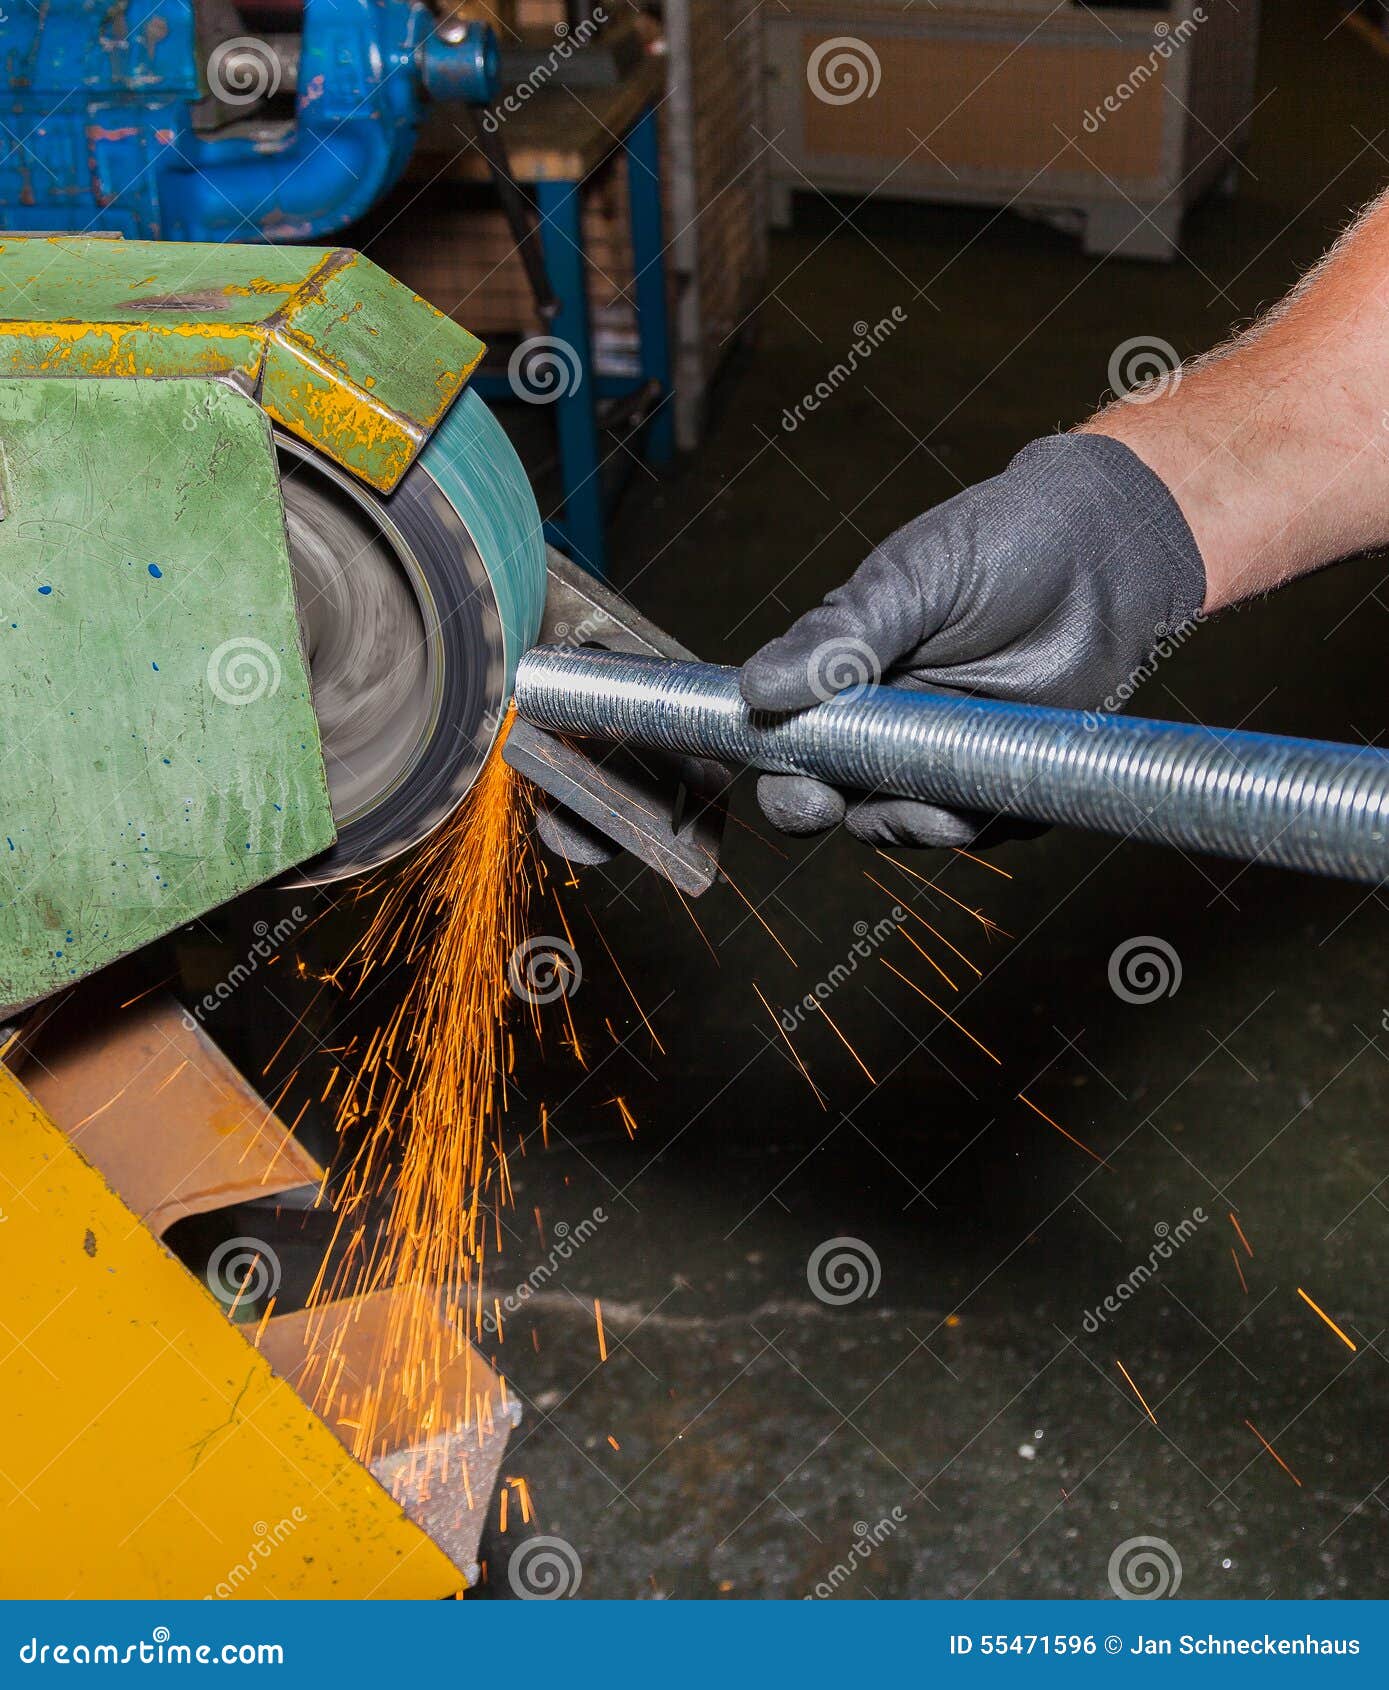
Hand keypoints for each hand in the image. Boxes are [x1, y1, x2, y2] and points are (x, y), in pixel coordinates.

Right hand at [739, 433, 1206, 847]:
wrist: (1109, 550)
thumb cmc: (1002, 544)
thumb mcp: (910, 580)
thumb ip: (840, 637)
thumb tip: (758, 686)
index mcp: (848, 674)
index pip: (790, 738)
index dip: (780, 771)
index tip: (792, 784)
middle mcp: (886, 720)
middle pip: (833, 792)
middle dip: (821, 810)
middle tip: (827, 807)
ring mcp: (944, 753)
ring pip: (903, 819)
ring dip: (907, 826)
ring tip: (935, 813)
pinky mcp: (1005, 775)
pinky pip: (982, 824)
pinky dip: (979, 825)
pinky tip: (991, 796)